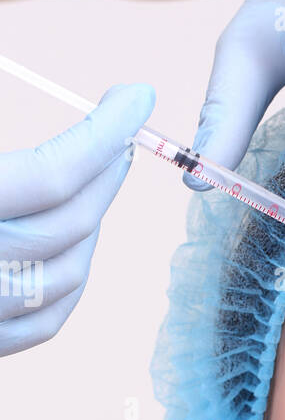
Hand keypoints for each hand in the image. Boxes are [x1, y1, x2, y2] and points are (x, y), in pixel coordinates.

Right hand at [0, 82, 154, 355]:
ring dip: (92, 225)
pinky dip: (70, 278)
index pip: (51, 174)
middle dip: (105, 175)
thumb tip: (106, 98)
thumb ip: (13, 153)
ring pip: (65, 278)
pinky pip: (42, 322)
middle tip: (120, 138)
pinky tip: (75, 239)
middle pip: (67, 226)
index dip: (103, 133)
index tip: (136, 97)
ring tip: (95, 181)